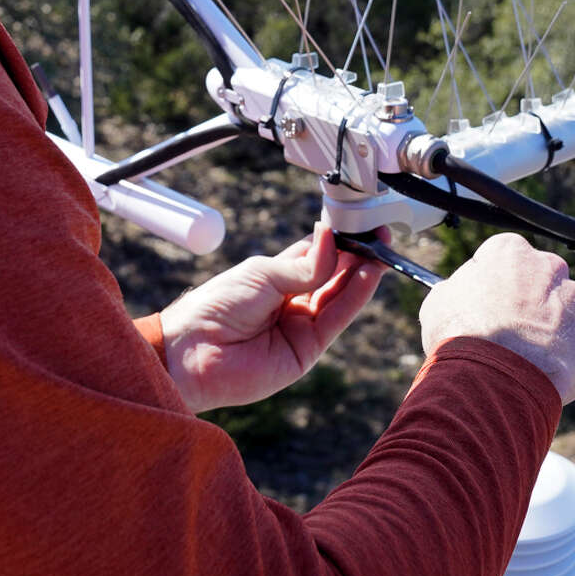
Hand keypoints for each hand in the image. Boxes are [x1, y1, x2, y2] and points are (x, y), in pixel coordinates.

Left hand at [160, 225, 386, 414]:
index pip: (315, 255)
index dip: (337, 241)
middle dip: (356, 255)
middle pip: (333, 276)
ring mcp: (300, 325)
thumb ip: (304, 265)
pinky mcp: (308, 349)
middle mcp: (291, 301)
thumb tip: (332, 238)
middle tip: (379, 235)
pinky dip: (355, 296)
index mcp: (275, 278)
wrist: (194, 351)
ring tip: (380, 251)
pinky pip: (337, 319)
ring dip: (362, 274)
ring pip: (339, 297)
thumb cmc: (218, 305)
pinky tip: (368, 274)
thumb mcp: (263, 274)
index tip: (359, 224)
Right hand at [418, 233, 574, 402]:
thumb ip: (460, 288)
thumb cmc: (461, 342)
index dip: (503, 286)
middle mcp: (549, 266)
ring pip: (572, 309)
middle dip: (536, 303)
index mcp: (510, 252)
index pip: (511, 259)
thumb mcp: (440, 304)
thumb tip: (462, 291)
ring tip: (535, 360)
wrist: (493, 380)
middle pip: (547, 280)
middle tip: (518, 334)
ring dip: (559, 328)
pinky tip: (555, 370)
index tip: (497, 306)